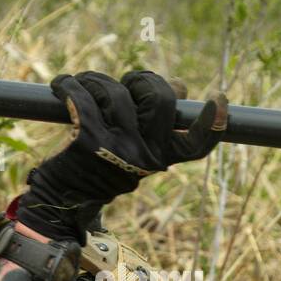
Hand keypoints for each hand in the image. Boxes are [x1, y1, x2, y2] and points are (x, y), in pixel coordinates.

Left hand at [16, 70, 227, 241]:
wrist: (62, 200)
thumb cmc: (100, 167)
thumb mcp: (134, 151)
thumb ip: (157, 123)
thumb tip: (180, 86)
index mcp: (160, 159)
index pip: (197, 144)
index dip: (213, 121)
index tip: (218, 98)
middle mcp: (144, 155)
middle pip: (162, 99)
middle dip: (143, 81)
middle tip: (127, 84)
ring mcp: (117, 146)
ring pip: (117, 92)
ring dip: (98, 80)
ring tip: (86, 84)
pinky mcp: (87, 137)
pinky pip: (83, 95)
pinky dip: (69, 85)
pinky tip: (62, 85)